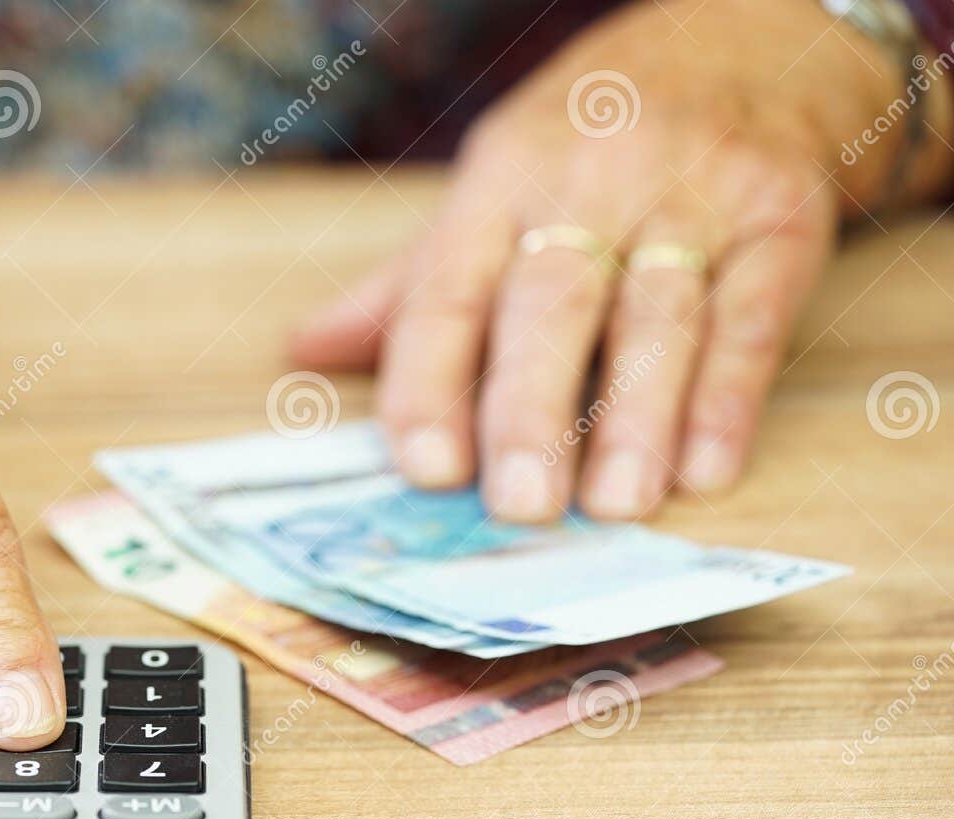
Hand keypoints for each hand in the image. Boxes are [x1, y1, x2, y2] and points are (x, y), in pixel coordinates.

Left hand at [292, 0, 952, 520]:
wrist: (749, 43)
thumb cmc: (589, 146)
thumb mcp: (492, 189)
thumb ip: (410, 285)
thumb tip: (303, 353)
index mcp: (500, 177)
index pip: (447, 289)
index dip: (428, 379)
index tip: (424, 469)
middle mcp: (592, 180)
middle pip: (551, 305)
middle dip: (530, 409)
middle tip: (521, 505)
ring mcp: (694, 196)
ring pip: (657, 316)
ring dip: (637, 417)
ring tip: (617, 504)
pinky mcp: (783, 218)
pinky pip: (752, 316)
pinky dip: (727, 398)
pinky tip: (705, 469)